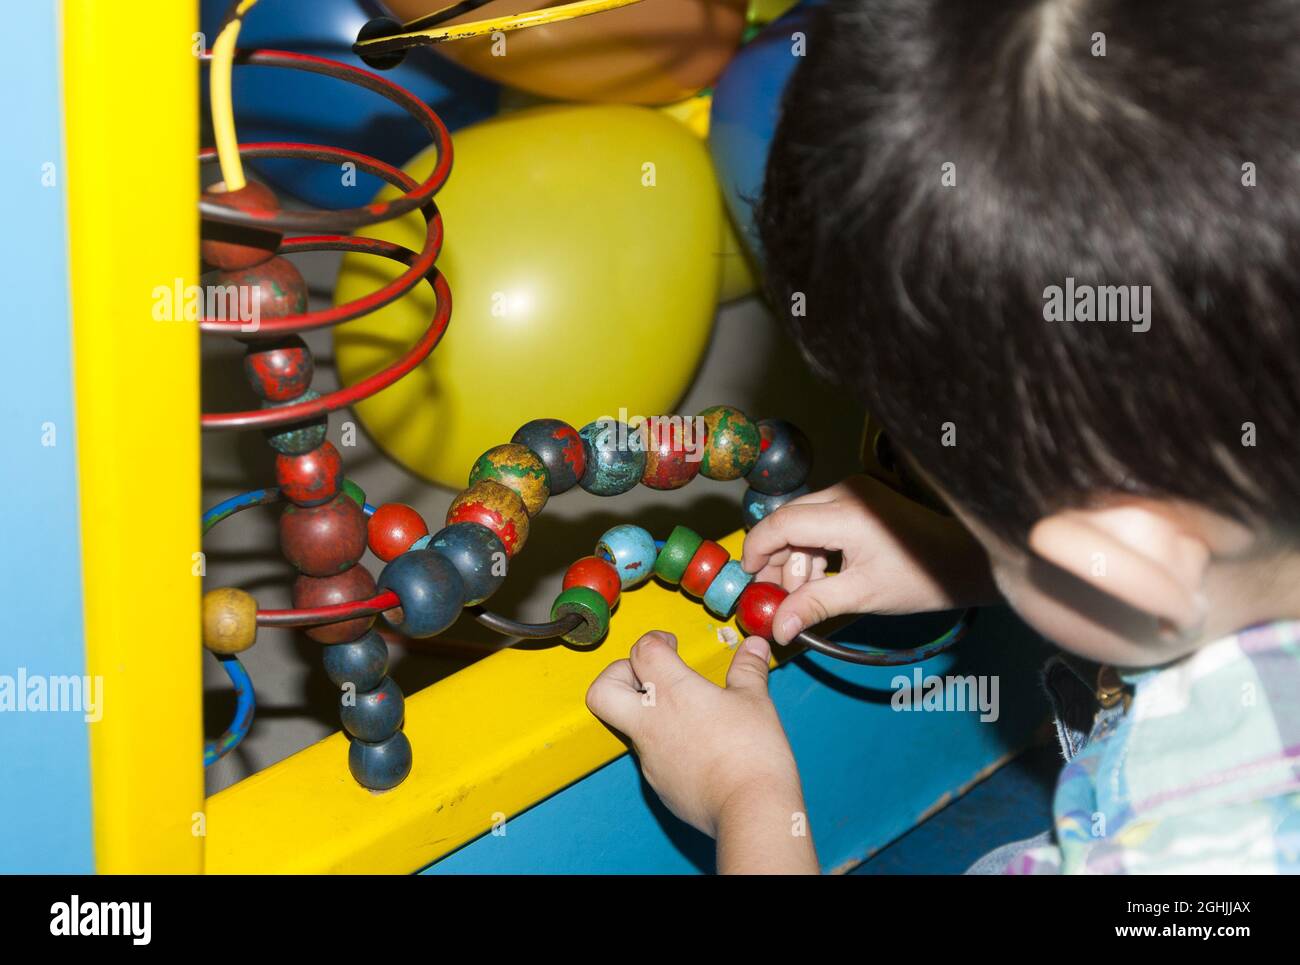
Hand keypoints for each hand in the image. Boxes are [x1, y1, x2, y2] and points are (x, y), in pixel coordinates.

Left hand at [586, 631, 803, 839]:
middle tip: (647, 675)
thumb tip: (753, 646)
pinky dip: (663, 744)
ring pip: (626, 724)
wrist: (749, 810)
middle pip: (602, 690)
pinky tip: (694, 746)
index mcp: (673, 692)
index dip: (654, 640)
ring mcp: (649, 756)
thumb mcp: (755, 701)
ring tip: (681, 711)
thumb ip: (748, 669)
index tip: (671, 645)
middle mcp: (650, 722)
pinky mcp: (656, 783)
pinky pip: (648, 756)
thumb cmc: (752, 753)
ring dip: (644, 711)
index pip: (642, 651)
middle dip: (618, 675)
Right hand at [742, 474, 998, 643]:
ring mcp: (854, 491)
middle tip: (780, 596)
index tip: (748, 576)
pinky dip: (816, 546)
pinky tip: (825, 574)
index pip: (781, 523)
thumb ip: (814, 605)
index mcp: (846, 514)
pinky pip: (821, 518)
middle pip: (789, 520)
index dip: (758, 549)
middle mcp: (846, 492)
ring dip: (799, 556)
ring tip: (811, 591)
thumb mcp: (862, 596)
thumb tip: (778, 628)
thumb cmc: (922, 577)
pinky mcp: (860, 497)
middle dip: (780, 560)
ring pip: (803, 521)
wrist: (964, 561)